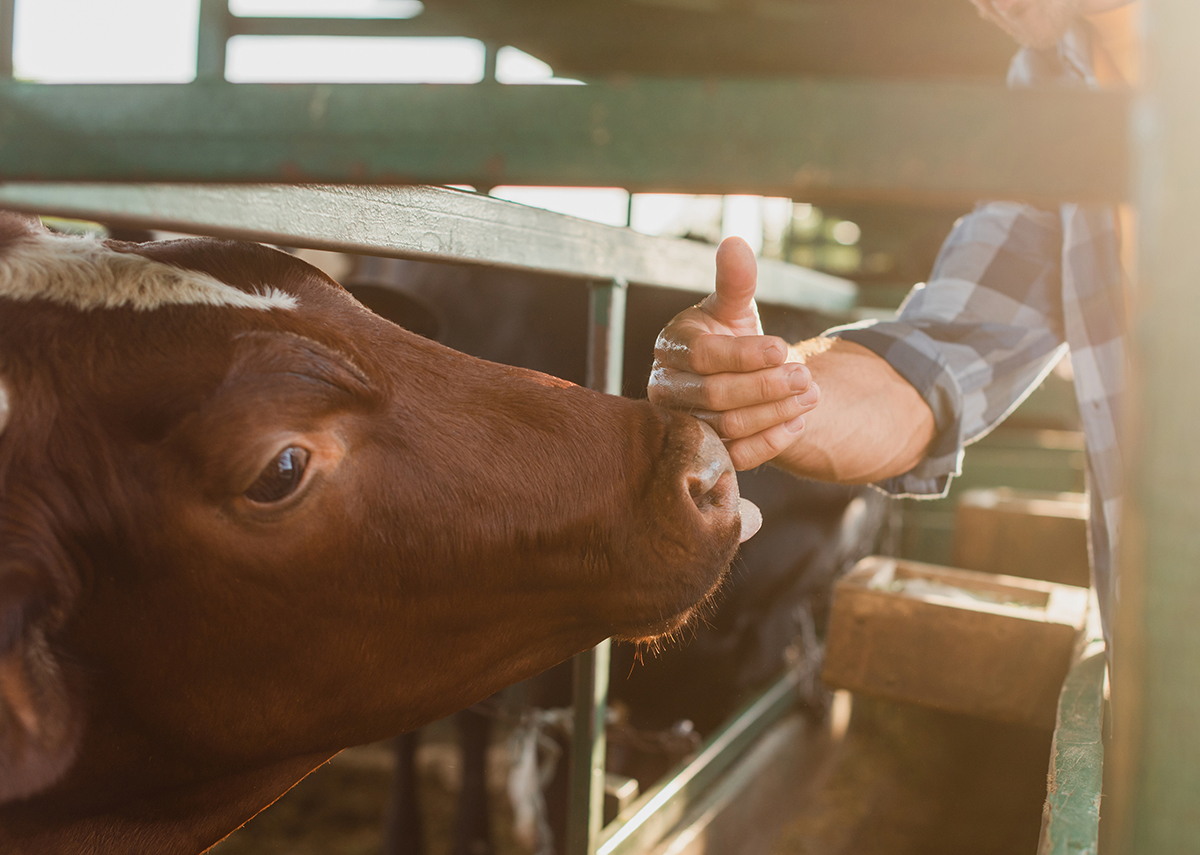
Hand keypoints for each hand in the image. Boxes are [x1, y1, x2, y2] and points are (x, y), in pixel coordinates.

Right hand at [648, 237, 818, 469]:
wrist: (728, 378)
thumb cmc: (726, 336)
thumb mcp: (732, 307)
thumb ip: (734, 281)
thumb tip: (735, 243)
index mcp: (670, 348)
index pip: (702, 355)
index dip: (743, 354)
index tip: (781, 348)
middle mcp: (667, 389)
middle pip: (714, 395)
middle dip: (766, 386)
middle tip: (806, 376)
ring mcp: (683, 424)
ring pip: (726, 427)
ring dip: (774, 413)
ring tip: (811, 396)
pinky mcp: (705, 452)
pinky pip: (735, 457)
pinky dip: (770, 442)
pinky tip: (798, 423)